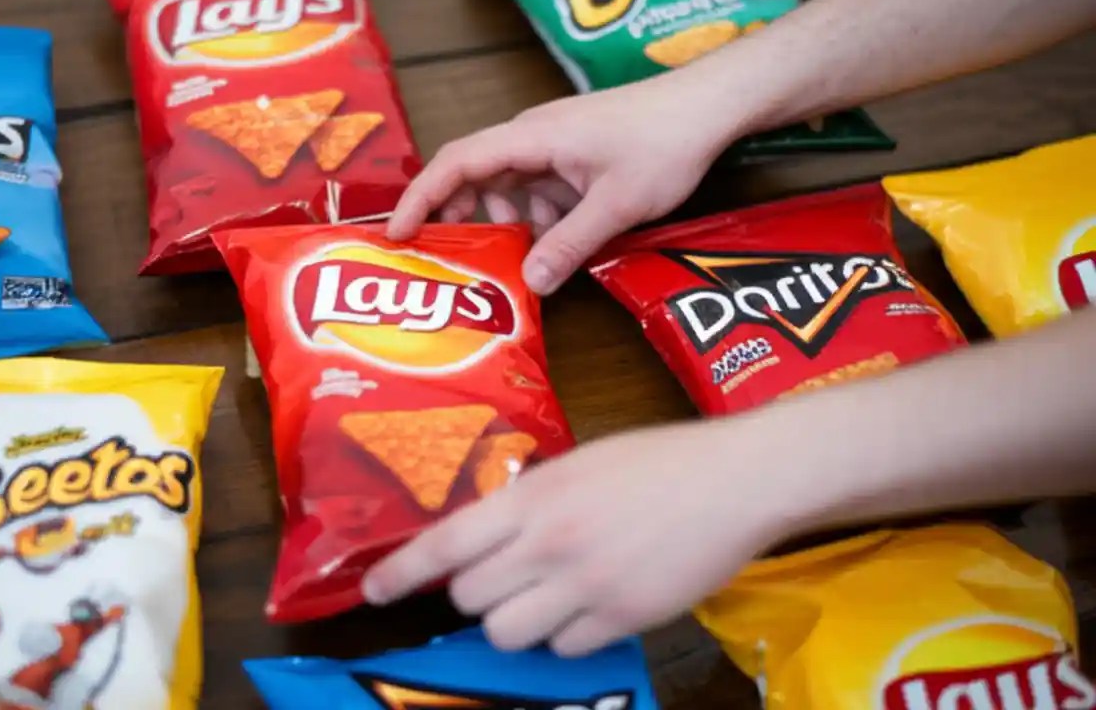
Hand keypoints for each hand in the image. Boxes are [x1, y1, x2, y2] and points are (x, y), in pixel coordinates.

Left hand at [361, 422, 786, 656]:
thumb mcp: (579, 463)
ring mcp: (585, 586)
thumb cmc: (658, 461)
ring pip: (508, 634)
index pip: (446, 543)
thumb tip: (493, 534)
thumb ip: (530, 500)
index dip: (402, 573)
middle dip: (476, 594)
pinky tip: (590, 609)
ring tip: (544, 599)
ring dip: (516, 622)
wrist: (734, 481)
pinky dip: (567, 638)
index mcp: (532, 496)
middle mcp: (548, 544)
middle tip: (503, 578)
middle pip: (470, 598)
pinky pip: (564, 650)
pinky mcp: (622, 619)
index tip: (376, 592)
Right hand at [385, 74, 744, 294]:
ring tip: (512, 262)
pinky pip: (537, 190)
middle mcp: (532, 137)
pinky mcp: (572, 156)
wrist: (709, 107)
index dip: (421, 198)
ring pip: (506, 187)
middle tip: (450, 261)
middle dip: (457, 217)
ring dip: (505, 223)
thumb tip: (528, 284)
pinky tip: (555, 245)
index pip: (457, 163)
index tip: (398, 234)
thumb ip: (569, 245)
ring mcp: (552, 146)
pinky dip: (536, 218)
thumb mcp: (616, 204)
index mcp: (531, 138)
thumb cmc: (664, 143)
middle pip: (473, 176)